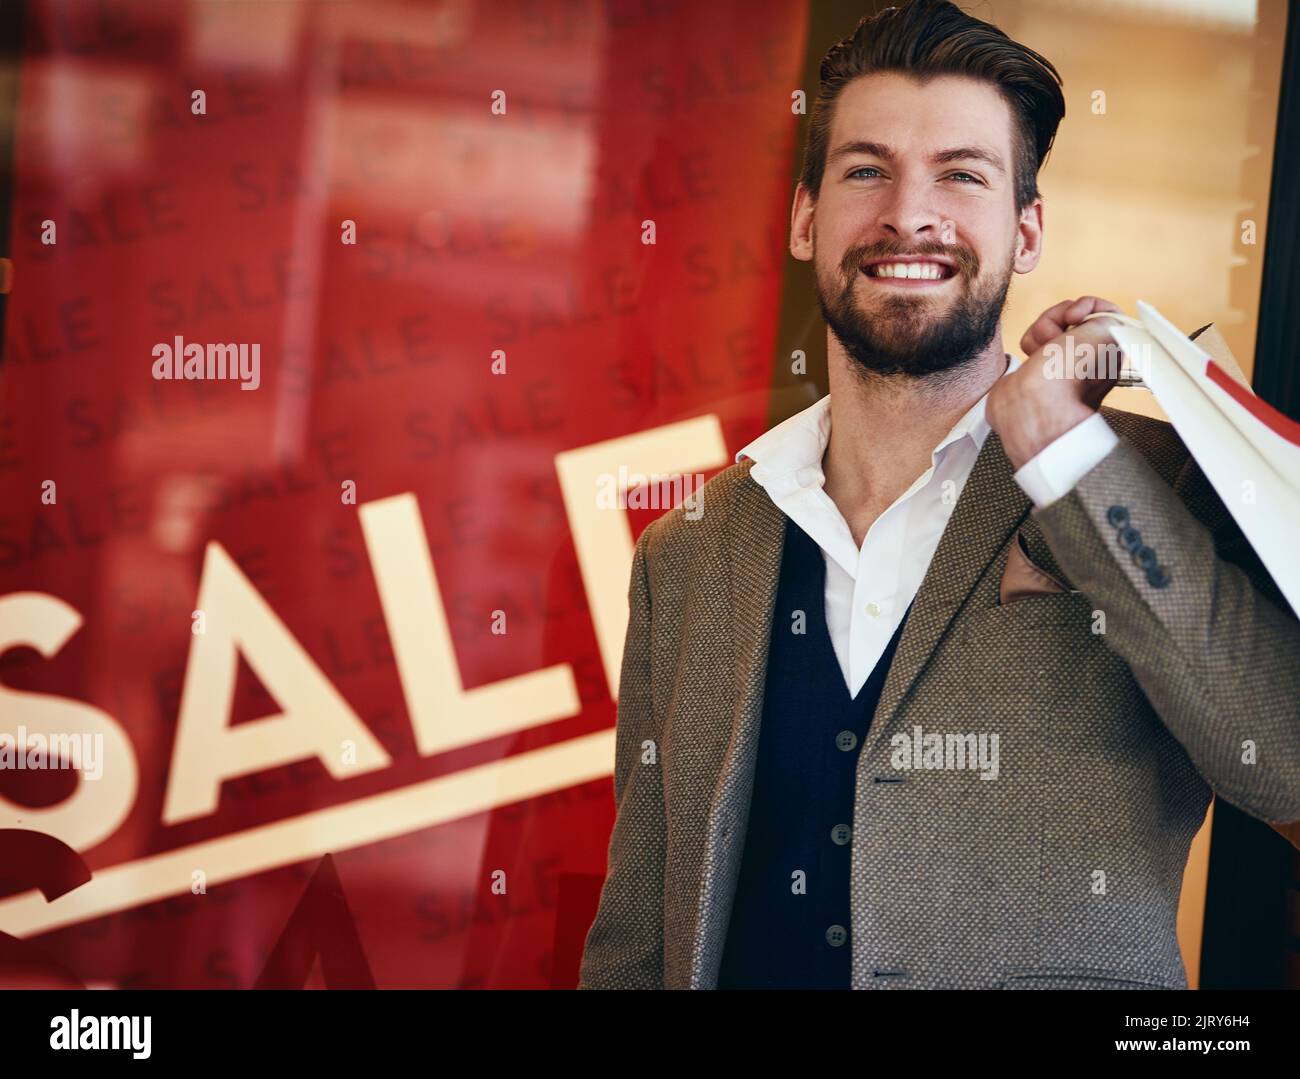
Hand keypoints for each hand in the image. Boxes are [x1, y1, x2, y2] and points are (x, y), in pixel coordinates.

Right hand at [987, 295, 1122, 470]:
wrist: (1029, 406)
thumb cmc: (1064, 378)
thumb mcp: (1102, 333)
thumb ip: (1108, 315)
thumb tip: (1094, 313)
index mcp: (1109, 349)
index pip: (1102, 310)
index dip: (1085, 307)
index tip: (1074, 317)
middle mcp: (1088, 354)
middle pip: (1072, 313)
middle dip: (1058, 319)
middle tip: (1057, 337)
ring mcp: (1062, 359)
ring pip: (1049, 324)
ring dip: (1041, 331)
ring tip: (1041, 351)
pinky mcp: (1039, 364)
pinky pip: (1033, 340)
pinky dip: (1030, 343)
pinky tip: (1032, 357)